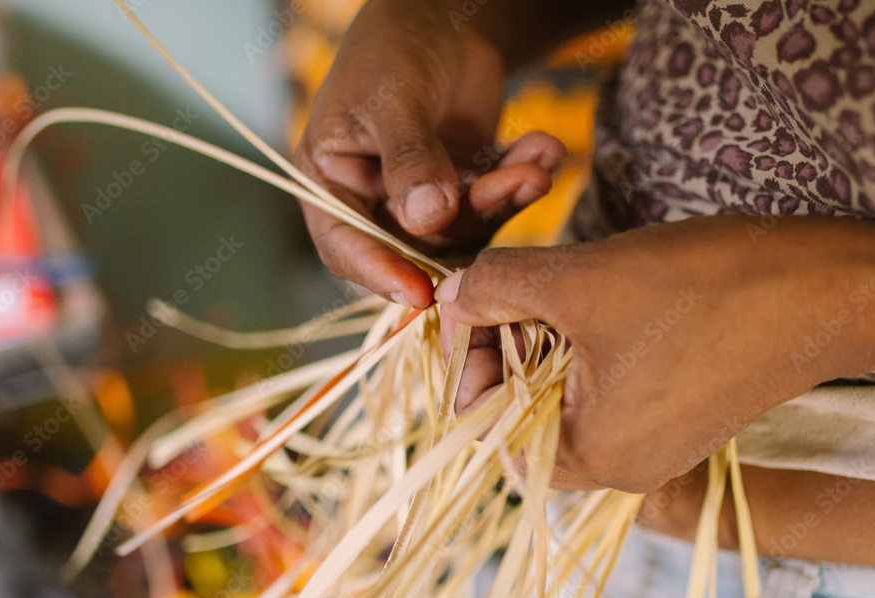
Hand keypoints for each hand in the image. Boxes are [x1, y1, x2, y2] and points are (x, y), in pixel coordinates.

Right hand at [293, 0, 565, 307]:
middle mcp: (373, 201)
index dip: (379, 273)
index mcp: (331, 182)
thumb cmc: (394, 47)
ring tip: (537, 161)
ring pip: (463, 229)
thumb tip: (426, 220)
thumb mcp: (393, 97)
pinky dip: (520, 181)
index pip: (345, 245)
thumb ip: (409, 159)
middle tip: (515, 186)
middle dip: (469, 220)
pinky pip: (493, 205)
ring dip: (504, 198)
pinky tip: (543, 150)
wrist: (441, 16)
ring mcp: (420, 199)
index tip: (420, 293)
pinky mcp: (463, 190)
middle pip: (414, 246)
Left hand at [436, 216, 874, 491]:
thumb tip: (448, 293)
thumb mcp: (577, 280)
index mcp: (589, 458)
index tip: (467, 297)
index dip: (462, 356)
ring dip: (537, 338)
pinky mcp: (672, 414)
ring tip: (554, 288)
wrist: (826, 286)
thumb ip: (495, 287)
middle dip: (498, 344)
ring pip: (555, 394)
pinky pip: (596, 387)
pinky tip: (590, 300)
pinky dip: (577, 343)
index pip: (482, 423)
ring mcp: (648, 444)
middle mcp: (616, 468)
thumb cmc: (703, 287)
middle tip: (507, 289)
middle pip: (516, 409)